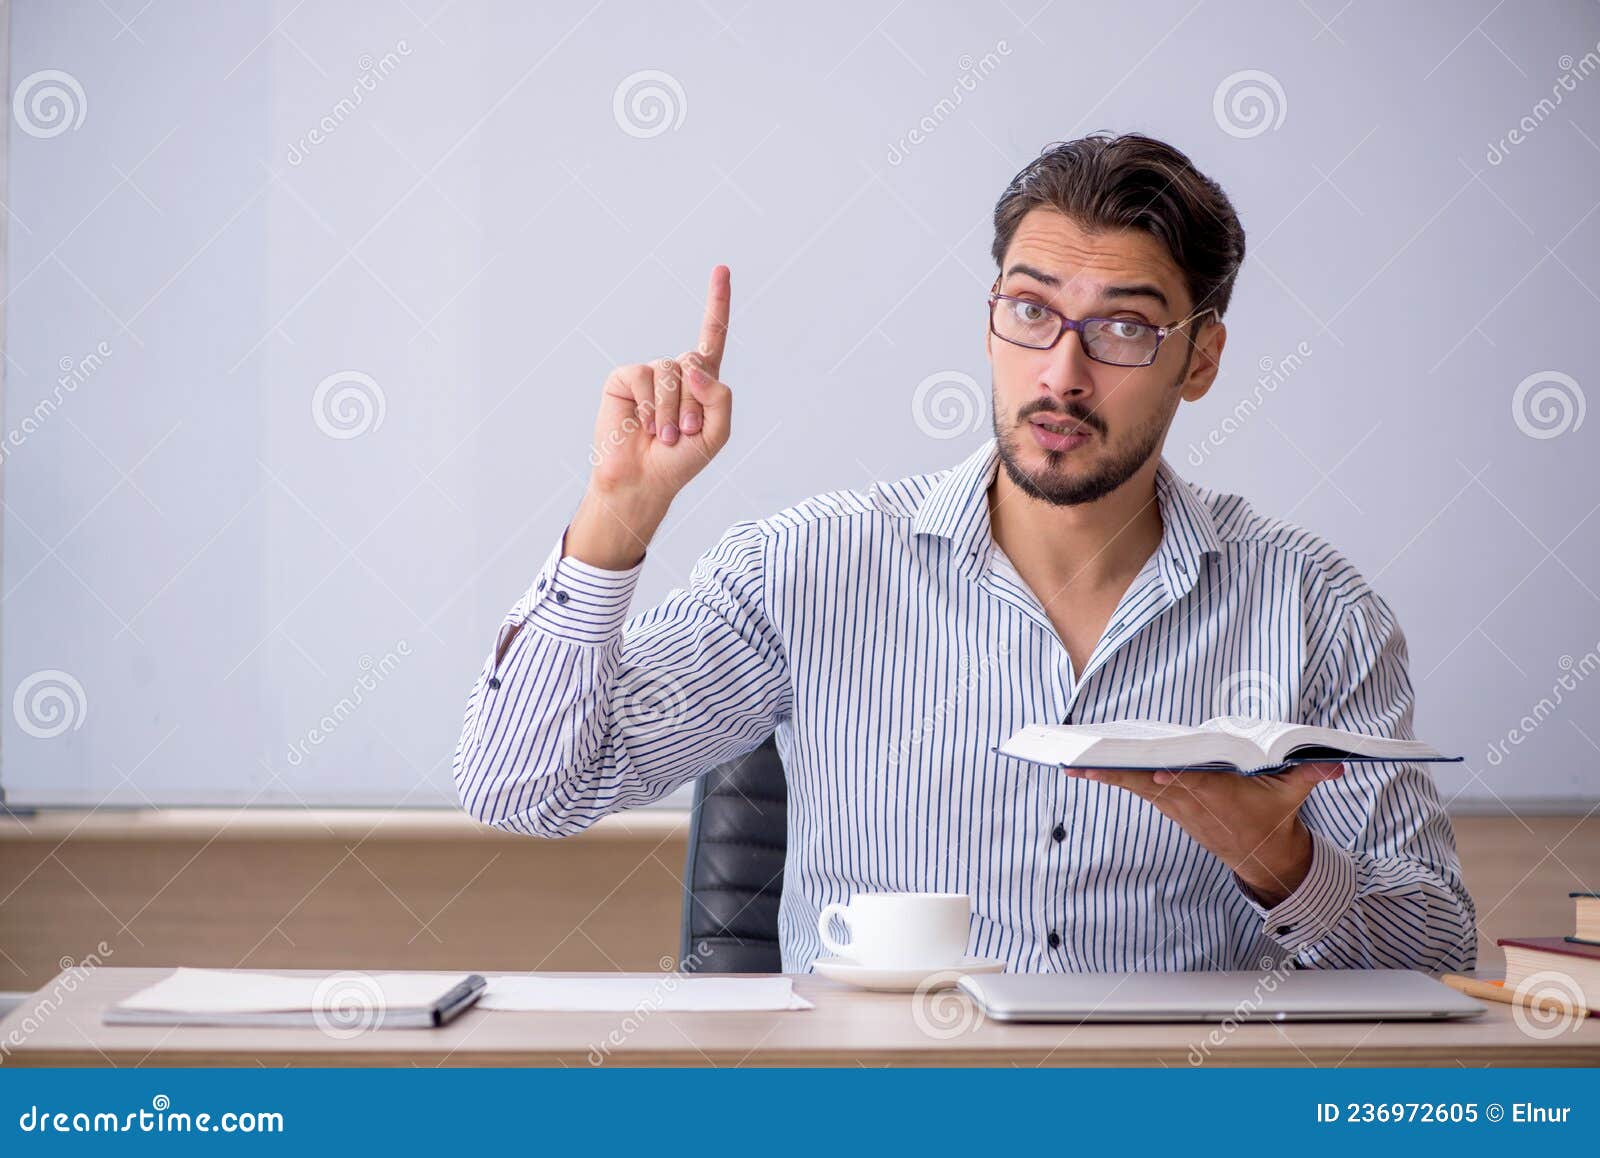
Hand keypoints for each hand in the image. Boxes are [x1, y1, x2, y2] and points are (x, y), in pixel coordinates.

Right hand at [566, 266, 732, 568]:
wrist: (642, 481)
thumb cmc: (679, 461)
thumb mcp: (717, 434)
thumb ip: (720, 397)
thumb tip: (691, 364)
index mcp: (701, 381)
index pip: (712, 334)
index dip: (717, 302)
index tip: (721, 269)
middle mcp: (675, 372)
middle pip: (695, 362)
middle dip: (694, 402)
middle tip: (684, 433)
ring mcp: (649, 374)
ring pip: (671, 372)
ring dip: (671, 411)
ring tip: (664, 437)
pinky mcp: (624, 379)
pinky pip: (643, 377)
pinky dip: (648, 405)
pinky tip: (641, 426)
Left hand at [1064, 761, 1345, 907]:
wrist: (1261, 855)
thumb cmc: (1274, 815)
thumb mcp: (1294, 793)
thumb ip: (1310, 773)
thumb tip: (1337, 765)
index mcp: (1220, 794)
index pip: (1190, 782)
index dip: (1169, 776)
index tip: (1147, 769)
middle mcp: (1192, 800)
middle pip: (1150, 782)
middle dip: (1118, 774)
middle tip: (1081, 764)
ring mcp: (1177, 805)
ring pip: (1136, 786)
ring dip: (1106, 776)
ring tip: (1072, 764)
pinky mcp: (1169, 805)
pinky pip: (1137, 789)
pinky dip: (1114, 778)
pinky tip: (1087, 769)